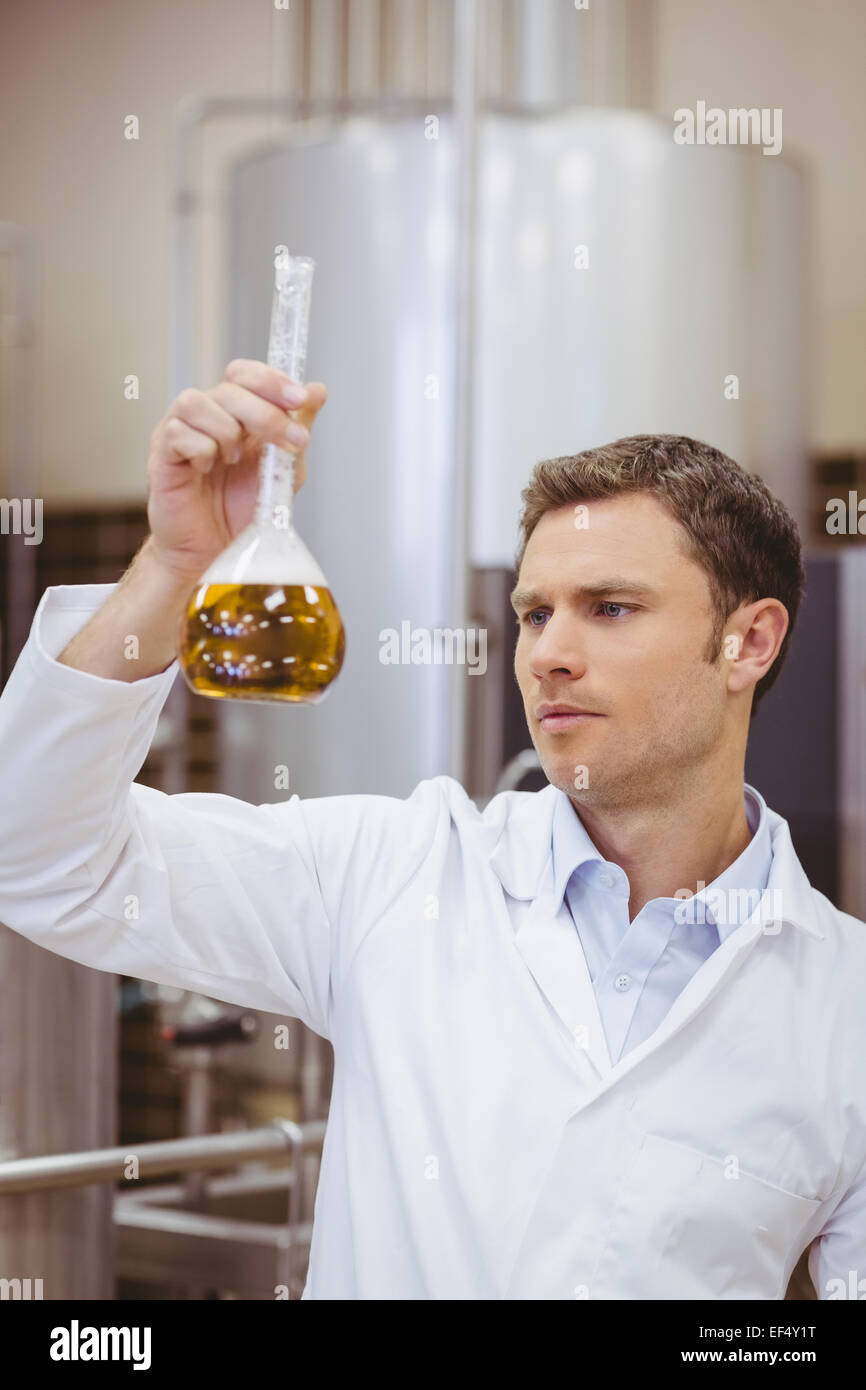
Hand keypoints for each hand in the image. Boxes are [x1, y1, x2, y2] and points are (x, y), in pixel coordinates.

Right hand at [145, 358, 327, 583]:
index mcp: (234, 414)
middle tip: (289, 442)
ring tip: (233, 462)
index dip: (272, 380)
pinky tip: (206, 471)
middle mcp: (206, 416)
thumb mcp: (283, 470)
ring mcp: (179, 432)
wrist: (216, 552)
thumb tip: (317, 391)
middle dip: (266, 412)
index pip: (246, 374)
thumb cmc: (241, 512)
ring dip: (227, 432)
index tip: (299, 400)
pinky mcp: (161, 455)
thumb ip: (296, 430)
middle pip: (230, 386)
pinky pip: (178, 433)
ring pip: (197, 402)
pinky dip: (202, 451)